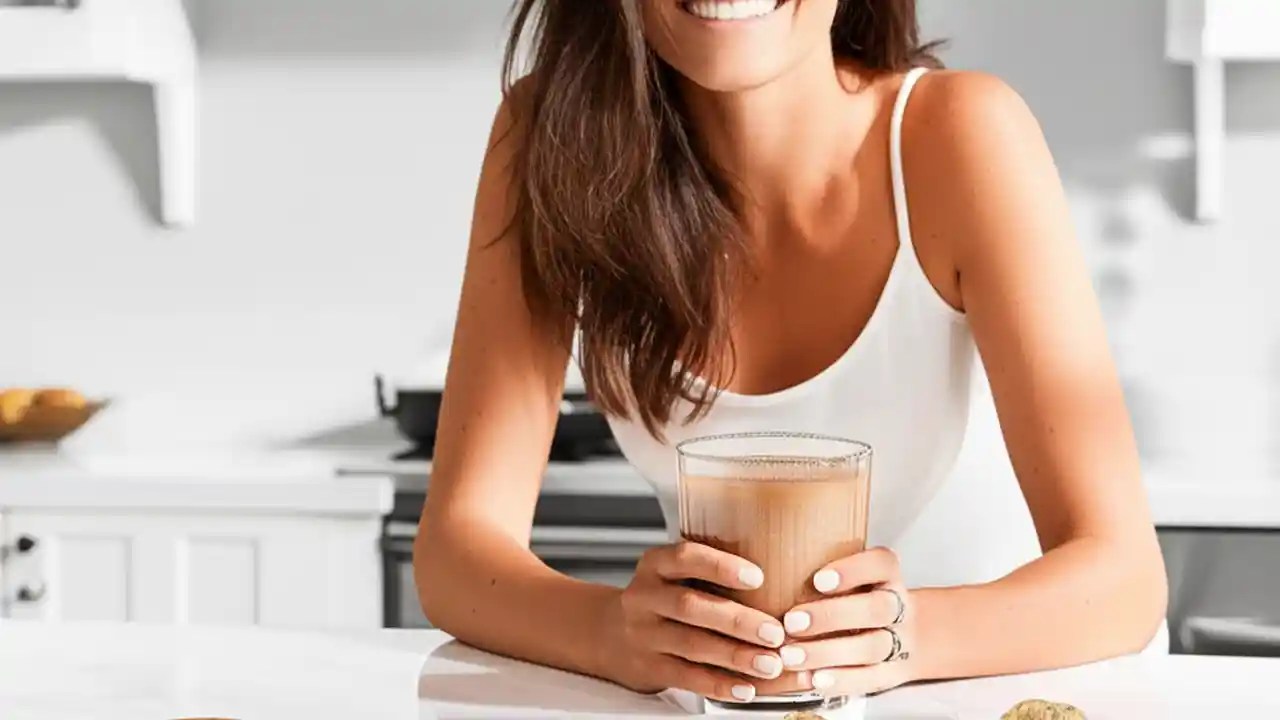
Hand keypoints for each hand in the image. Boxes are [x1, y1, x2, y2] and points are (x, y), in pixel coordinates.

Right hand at [601, 542, 787, 703]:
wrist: (610, 634)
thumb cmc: (662, 600)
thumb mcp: (673, 575)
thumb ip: (711, 575)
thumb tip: (781, 579)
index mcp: (655, 565)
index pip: (685, 557)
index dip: (720, 567)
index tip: (757, 577)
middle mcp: (644, 597)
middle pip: (690, 606)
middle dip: (737, 620)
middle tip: (775, 632)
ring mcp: (643, 634)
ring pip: (691, 645)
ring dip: (735, 656)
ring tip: (770, 664)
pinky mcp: (648, 667)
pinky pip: (686, 677)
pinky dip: (718, 684)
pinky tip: (745, 688)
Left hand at [758, 547, 915, 697]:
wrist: (904, 635)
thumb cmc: (857, 598)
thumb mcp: (847, 577)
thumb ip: (815, 571)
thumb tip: (762, 560)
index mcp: (886, 575)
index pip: (881, 563)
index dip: (853, 571)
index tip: (819, 580)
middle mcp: (895, 606)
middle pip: (877, 608)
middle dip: (832, 616)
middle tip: (791, 622)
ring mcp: (897, 641)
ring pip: (872, 646)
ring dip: (828, 652)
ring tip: (790, 656)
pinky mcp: (890, 672)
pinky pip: (871, 678)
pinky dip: (842, 680)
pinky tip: (814, 678)